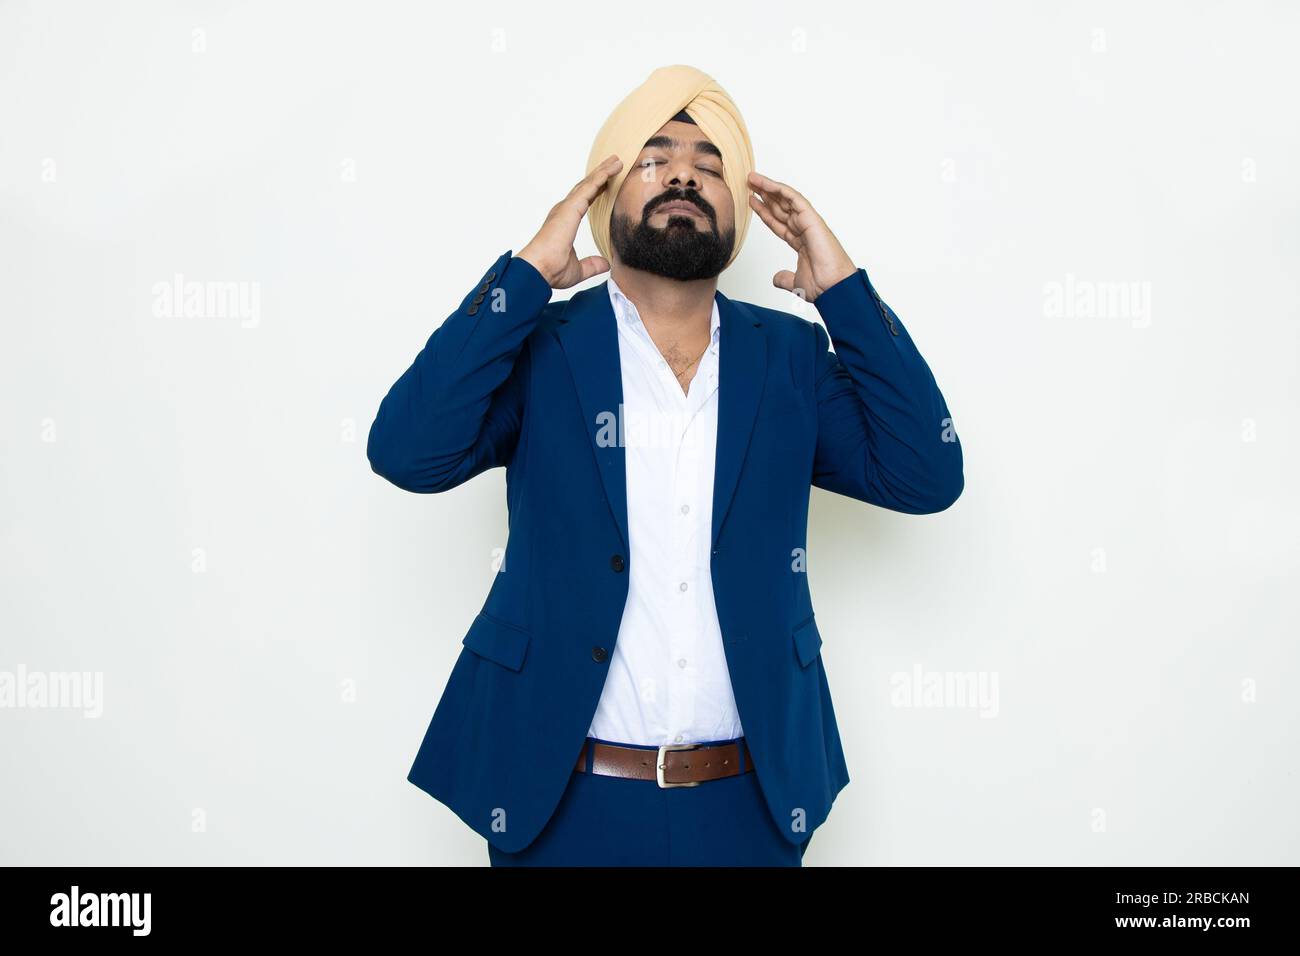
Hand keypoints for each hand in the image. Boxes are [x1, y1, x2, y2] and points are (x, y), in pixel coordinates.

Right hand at [517, 154, 622, 288]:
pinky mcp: (570, 208)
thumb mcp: (578, 269)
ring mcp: (566, 208)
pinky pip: (589, 187)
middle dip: (600, 175)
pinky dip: (601, 176)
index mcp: (565, 222)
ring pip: (588, 183)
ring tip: (616, 161)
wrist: (538, 270)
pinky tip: (612, 168)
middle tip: (614, 164)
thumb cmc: (550, 270)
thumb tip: (605, 263)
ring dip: (603, 171)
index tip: (607, 183)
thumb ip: (592, 265)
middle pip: (586, 188)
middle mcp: (564, 211)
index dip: (596, 191)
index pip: (584, 201)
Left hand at [748, 171, 857, 301]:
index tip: (752, 202)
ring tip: (753, 179)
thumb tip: (776, 279)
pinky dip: (780, 190)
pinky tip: (767, 184)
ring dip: (769, 188)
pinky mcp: (812, 219)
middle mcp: (804, 229)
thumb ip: (785, 279)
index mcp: (801, 242)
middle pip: (780, 208)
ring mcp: (808, 223)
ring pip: (786, 200)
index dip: (764, 212)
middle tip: (749, 184)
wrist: (833, 288)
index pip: (778, 223)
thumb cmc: (822, 286)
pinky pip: (795, 199)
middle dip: (764, 196)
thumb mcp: (795, 283)